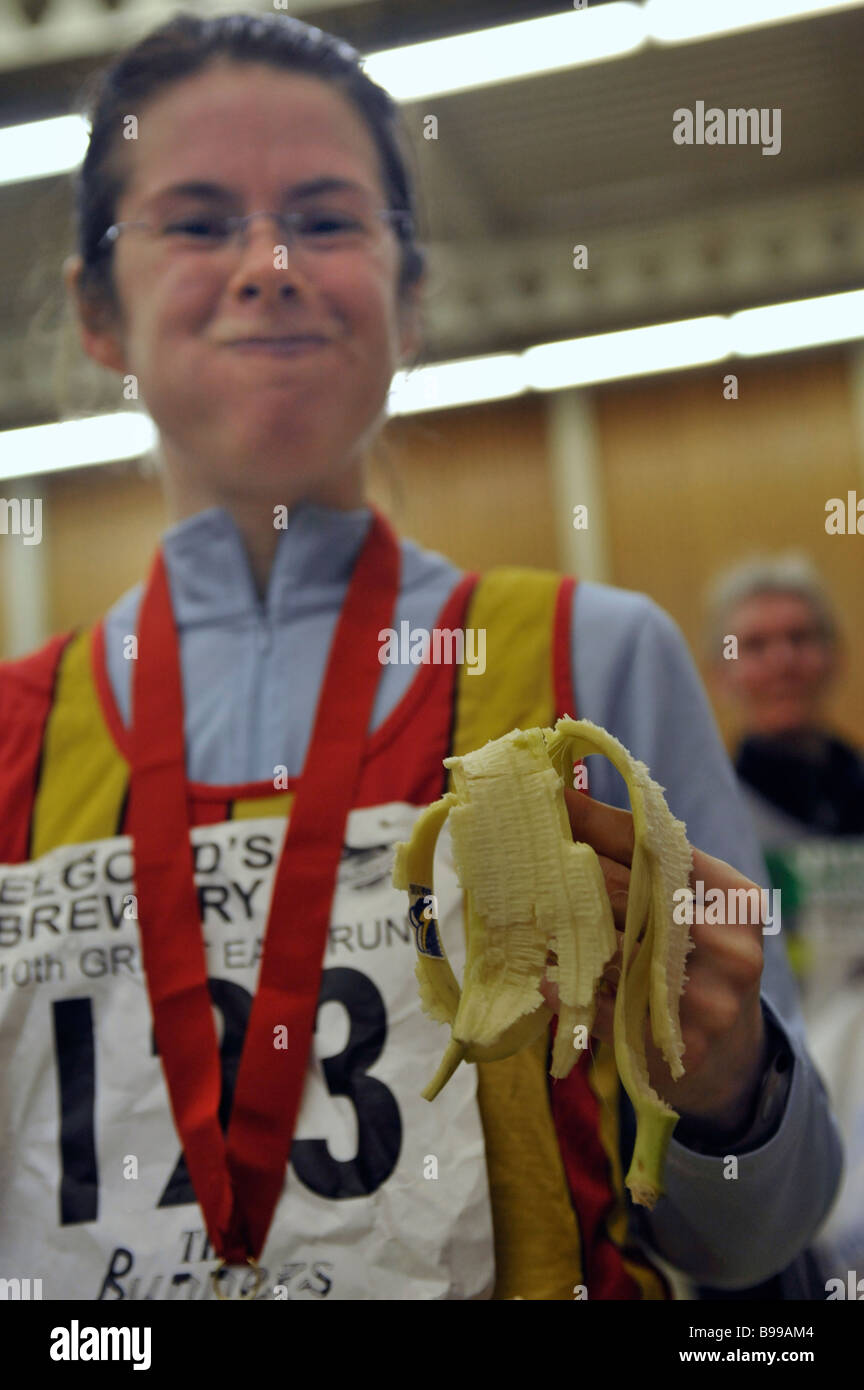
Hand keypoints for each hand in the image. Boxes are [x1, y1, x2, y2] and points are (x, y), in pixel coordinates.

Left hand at [541, 791, 768, 1133]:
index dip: (597, 820)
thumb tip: (566, 799)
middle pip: (629, 894)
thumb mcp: (688, 904)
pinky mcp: (683, 1046)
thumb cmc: (696, 959)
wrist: (733, 1054)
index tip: (548, 795)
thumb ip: (641, 859)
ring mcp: (710, 1000)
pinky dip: (572, 991)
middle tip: (516, 853)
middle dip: (571, 874)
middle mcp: (729, 945)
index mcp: (735, 898)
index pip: (656, 847)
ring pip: (615, 952)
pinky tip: (544, 978)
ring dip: (562, 933)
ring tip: (516, 913)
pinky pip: (610, 1009)